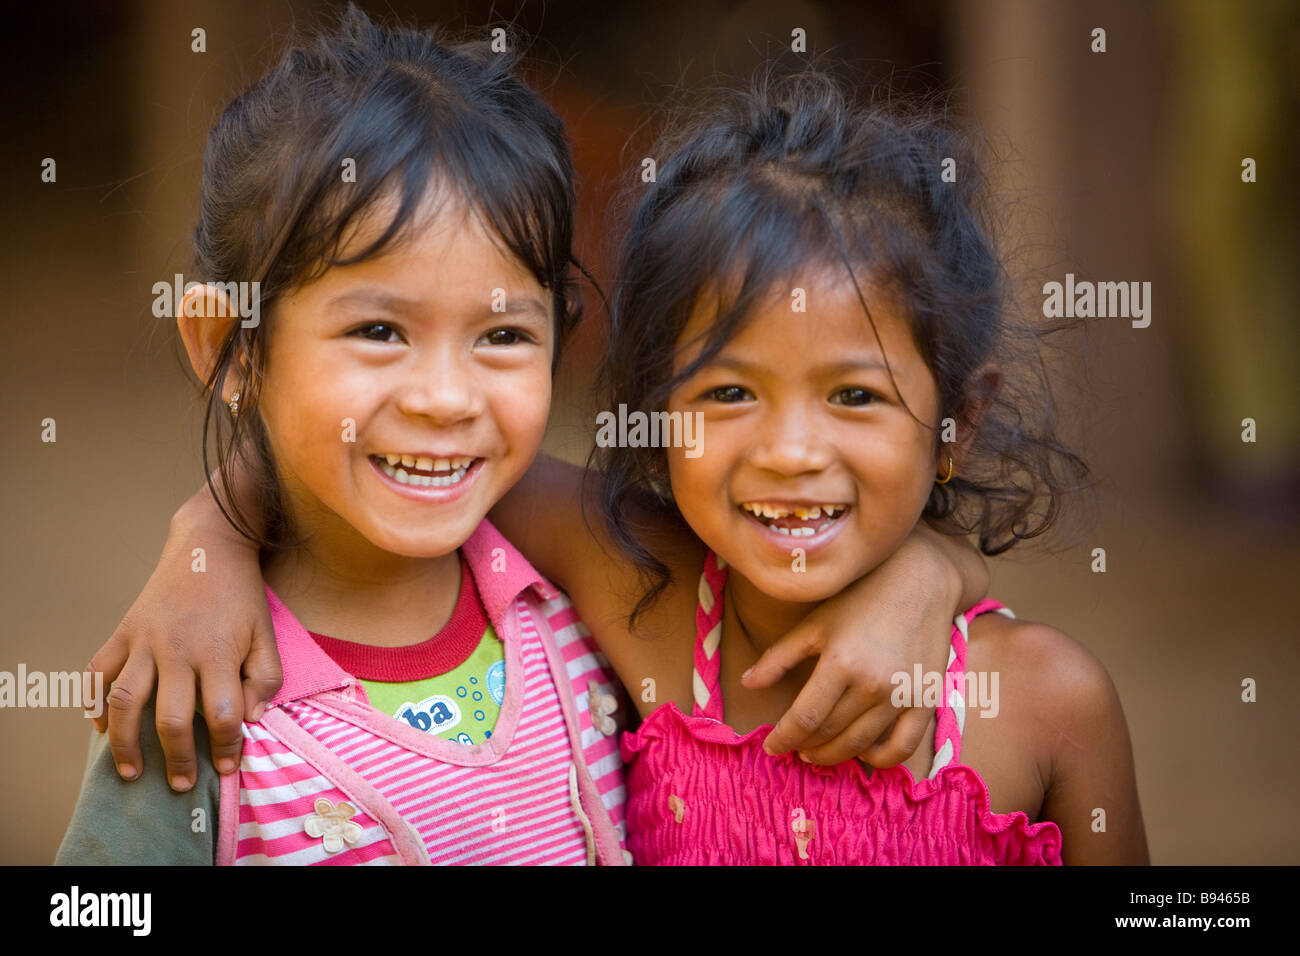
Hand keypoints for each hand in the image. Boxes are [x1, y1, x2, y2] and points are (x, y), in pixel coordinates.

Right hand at [87, 499, 280, 790]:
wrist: (210, 548)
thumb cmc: (242, 597)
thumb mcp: (267, 634)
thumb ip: (266, 679)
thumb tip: (249, 719)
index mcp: (218, 653)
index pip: (221, 714)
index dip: (225, 747)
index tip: (227, 767)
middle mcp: (177, 650)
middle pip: (171, 718)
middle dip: (178, 759)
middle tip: (183, 785)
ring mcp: (145, 641)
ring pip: (124, 702)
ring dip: (125, 743)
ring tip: (132, 772)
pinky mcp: (124, 631)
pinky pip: (98, 672)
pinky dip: (93, 703)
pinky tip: (100, 728)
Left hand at [746, 527, 979, 765]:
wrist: (920, 582)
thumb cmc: (860, 599)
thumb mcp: (814, 624)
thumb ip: (778, 657)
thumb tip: (746, 683)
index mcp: (840, 663)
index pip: (804, 718)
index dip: (783, 738)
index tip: (771, 747)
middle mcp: (872, 685)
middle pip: (830, 734)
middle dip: (805, 746)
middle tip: (794, 747)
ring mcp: (902, 696)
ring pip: (861, 744)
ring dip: (834, 755)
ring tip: (817, 751)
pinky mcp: (927, 700)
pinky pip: (903, 746)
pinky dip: (881, 759)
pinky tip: (862, 753)